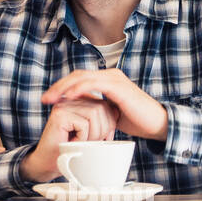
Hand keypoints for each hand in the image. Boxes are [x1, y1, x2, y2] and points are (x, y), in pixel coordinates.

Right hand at [20, 98, 120, 182]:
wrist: (48, 163)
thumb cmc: (70, 150)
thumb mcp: (92, 132)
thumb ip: (101, 119)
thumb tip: (118, 111)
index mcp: (78, 101)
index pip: (105, 104)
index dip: (109, 123)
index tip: (102, 138)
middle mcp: (70, 100)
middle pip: (102, 107)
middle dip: (103, 129)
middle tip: (92, 143)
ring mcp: (64, 106)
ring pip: (94, 114)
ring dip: (93, 134)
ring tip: (82, 144)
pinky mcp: (60, 115)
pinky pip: (84, 124)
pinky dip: (83, 138)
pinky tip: (73, 143)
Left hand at [40, 68, 167, 141]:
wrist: (157, 124)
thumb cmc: (137, 121)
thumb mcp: (110, 114)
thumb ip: (96, 109)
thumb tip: (80, 115)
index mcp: (108, 80)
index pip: (79, 79)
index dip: (62, 88)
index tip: (49, 100)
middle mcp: (110, 76)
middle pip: (77, 76)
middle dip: (58, 87)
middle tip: (44, 100)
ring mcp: (114, 79)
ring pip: (82, 78)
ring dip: (64, 88)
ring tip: (51, 99)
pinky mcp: (118, 86)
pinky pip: (93, 84)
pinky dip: (79, 89)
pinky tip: (68, 98)